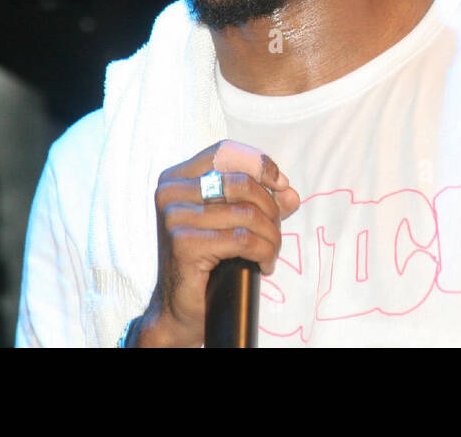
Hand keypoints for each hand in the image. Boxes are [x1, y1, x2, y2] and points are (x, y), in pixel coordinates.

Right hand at [136, 140, 300, 346]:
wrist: (179, 307)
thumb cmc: (206, 260)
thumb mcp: (232, 221)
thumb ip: (261, 202)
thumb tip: (290, 193)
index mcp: (176, 178)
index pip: (224, 153)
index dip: (259, 164)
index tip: (282, 185)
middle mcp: (170, 192)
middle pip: (242, 183)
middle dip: (271, 209)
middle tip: (275, 233)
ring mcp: (174, 217)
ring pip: (248, 214)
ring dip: (271, 236)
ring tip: (271, 252)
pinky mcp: (184, 243)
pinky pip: (243, 239)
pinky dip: (263, 253)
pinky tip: (264, 265)